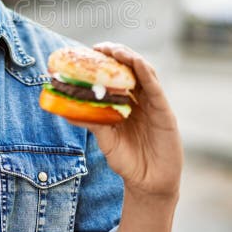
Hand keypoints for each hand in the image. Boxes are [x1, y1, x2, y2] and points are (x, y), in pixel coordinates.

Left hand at [70, 42, 182, 198]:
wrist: (148, 183)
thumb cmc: (127, 161)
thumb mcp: (106, 139)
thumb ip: (91, 123)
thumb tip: (66, 112)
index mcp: (126, 103)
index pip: (116, 75)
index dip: (106, 61)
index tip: (90, 50)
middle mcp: (141, 100)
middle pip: (130, 69)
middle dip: (117, 54)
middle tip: (101, 47)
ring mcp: (154, 104)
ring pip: (144, 74)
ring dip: (131, 59)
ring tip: (117, 51)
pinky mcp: (165, 113)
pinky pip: (156, 89)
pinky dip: (147, 74)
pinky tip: (138, 64)